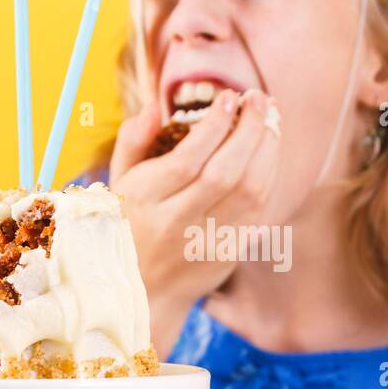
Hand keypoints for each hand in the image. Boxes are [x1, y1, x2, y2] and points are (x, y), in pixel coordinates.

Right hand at [110, 88, 281, 349]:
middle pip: (224, 174)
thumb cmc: (128, 224)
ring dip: (266, 150)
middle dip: (248, 130)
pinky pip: (258, 211)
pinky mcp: (228, 254)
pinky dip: (269, 175)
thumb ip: (133, 141)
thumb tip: (154, 107)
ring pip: (249, 192)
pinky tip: (270, 151)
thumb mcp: (117, 183)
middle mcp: (175, 224)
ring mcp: (205, 242)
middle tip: (259, 99)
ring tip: (270, 118)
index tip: (228, 97)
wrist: (143, 291)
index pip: (187, 160)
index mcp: (143, 201)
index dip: (214, 126)